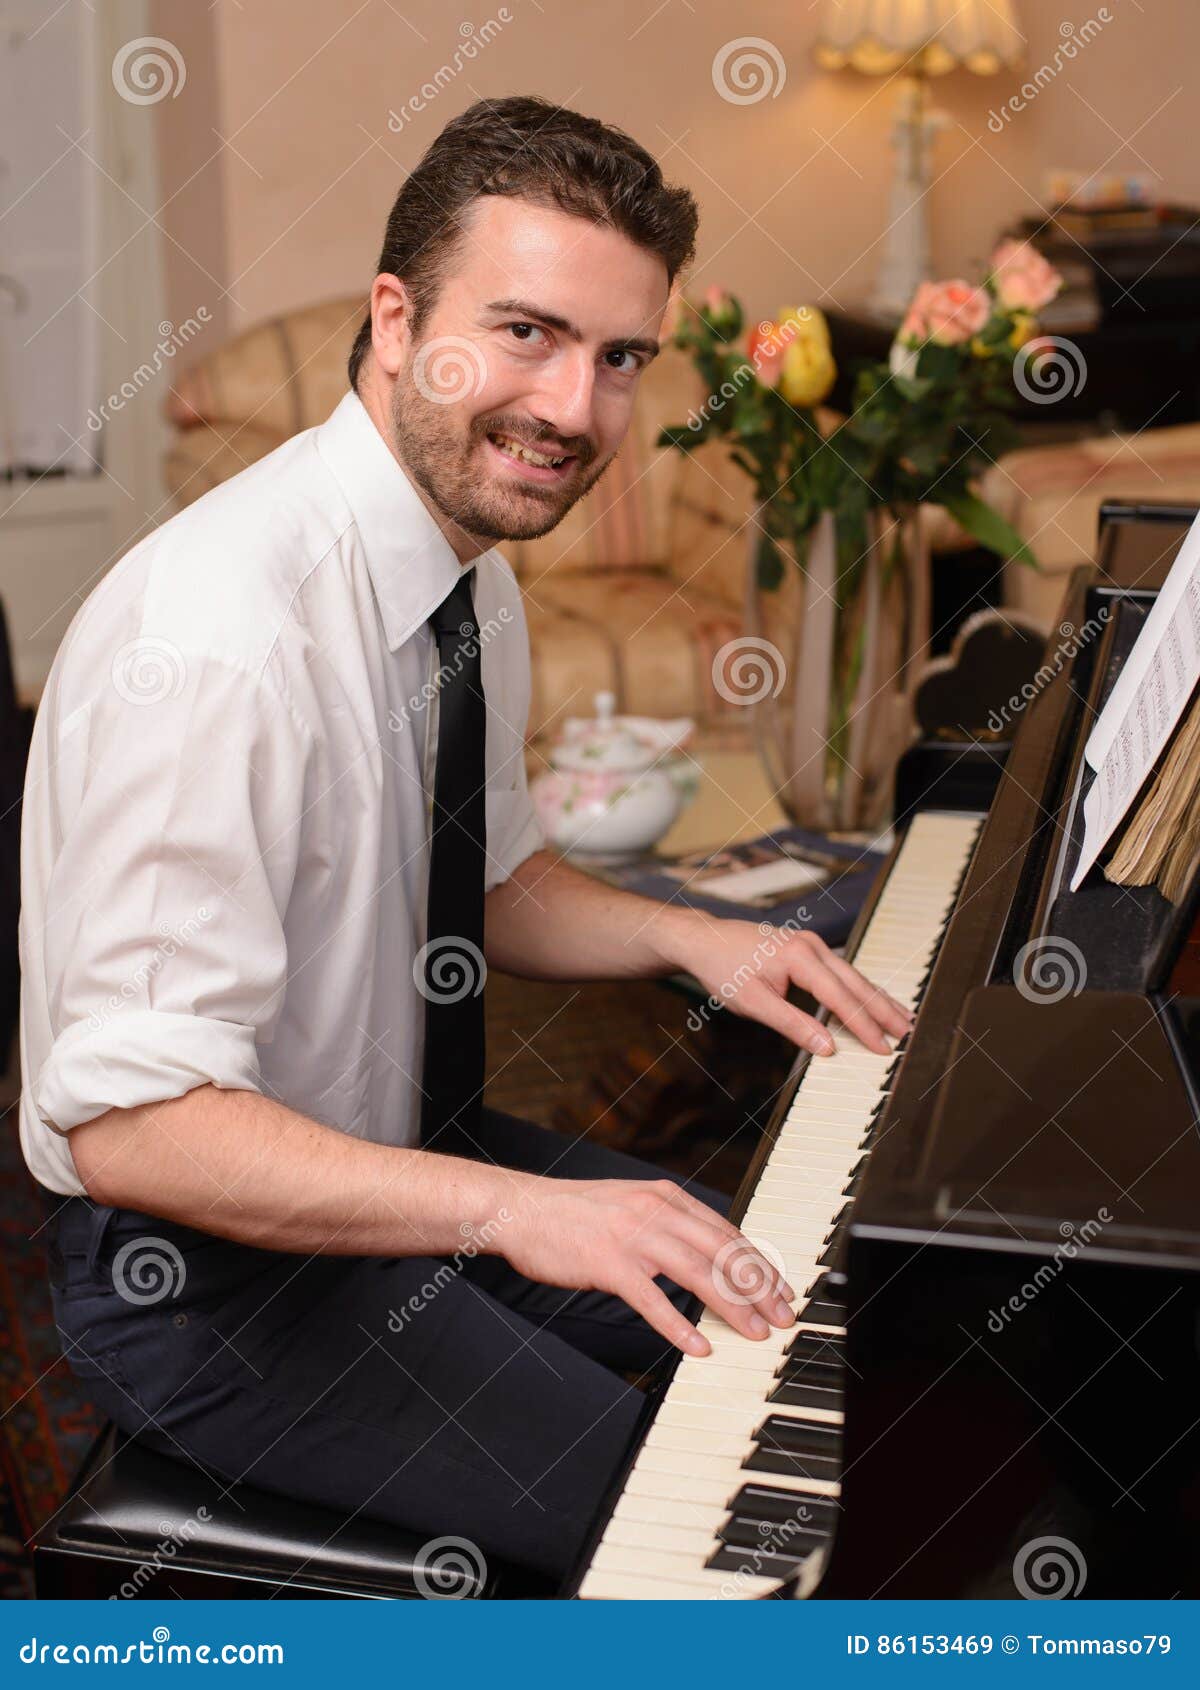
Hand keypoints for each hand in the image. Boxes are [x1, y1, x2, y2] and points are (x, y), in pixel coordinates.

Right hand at [501, 1174, 794, 1355]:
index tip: (782, 1289)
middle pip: (722, 1252)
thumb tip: (707, 1254)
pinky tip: (698, 1347)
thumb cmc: (574, 1214)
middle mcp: (656, 1211)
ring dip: (732, 1306)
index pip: (727, 1232)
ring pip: (698, 1273)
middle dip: (759, 1287)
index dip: (759, 1263)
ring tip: (755, 1332)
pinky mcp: (609, 1264)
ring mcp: (633, 1236)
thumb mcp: (631, 1204)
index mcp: (666, 1197)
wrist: (521, 1209)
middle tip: (784, 1317)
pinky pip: (652, 1300)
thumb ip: (668, 1223)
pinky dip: (678, 1326)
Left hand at [663, 913, 910, 1055]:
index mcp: (800, 956)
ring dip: (877, 998)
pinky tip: (872, 1001)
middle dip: (884, 1010)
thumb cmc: (724, 969)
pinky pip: (841, 972)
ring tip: (903, 1019)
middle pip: (857, 983)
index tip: (885, 1048)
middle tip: (910, 1034)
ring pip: (853, 975)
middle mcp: (812, 945)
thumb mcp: (754, 1004)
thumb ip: (793, 1025)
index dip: (865, 1025)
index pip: (841, 997)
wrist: (703, 939)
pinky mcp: (807, 948)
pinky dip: (859, 989)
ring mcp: (811, 944)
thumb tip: (829, 1048)